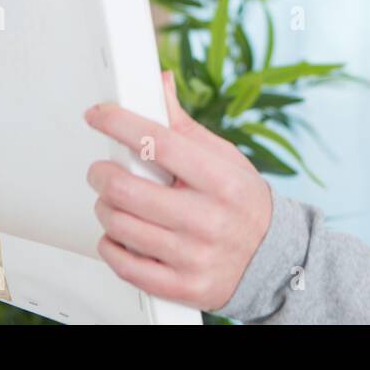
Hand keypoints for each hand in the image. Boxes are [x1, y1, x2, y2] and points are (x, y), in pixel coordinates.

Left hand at [84, 70, 271, 312]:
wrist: (270, 259)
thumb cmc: (242, 203)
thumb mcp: (224, 158)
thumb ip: (184, 125)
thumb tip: (160, 83)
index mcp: (221, 181)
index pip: (158, 143)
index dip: (119, 123)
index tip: (99, 114)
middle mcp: (207, 219)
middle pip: (126, 189)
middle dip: (101, 173)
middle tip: (101, 169)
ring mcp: (192, 256)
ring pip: (118, 225)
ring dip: (104, 207)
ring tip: (114, 201)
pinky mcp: (179, 286)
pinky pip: (122, 263)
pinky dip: (110, 244)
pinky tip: (119, 233)